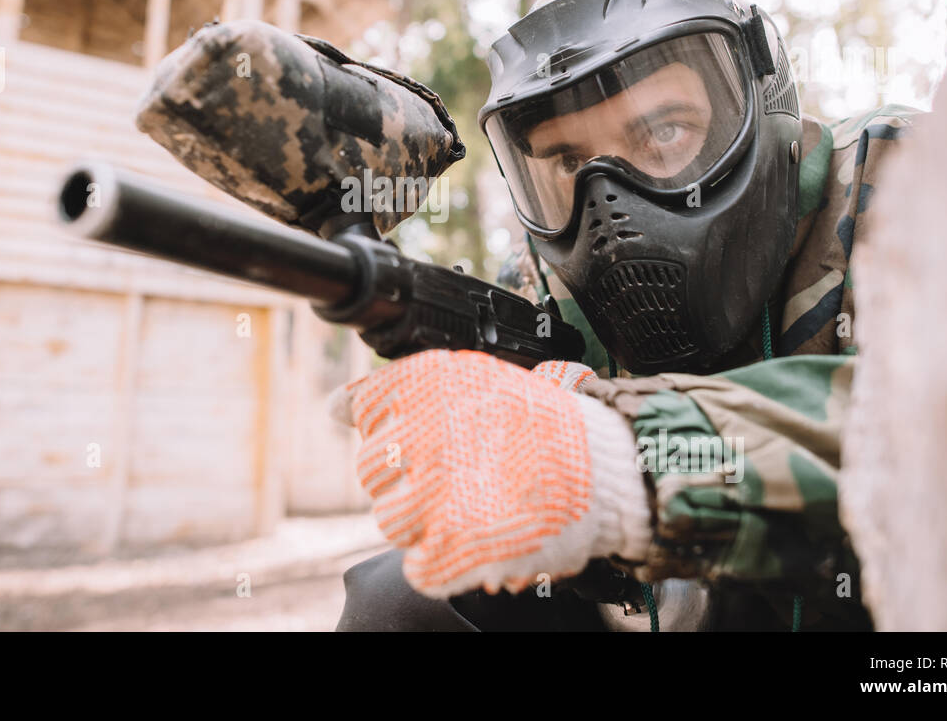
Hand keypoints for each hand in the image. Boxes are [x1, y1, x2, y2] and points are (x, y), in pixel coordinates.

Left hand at [333, 350, 651, 597]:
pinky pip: (418, 566)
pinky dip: (445, 562)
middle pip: (373, 470)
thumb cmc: (549, 426)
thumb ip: (399, 393)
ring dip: (428, 518)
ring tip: (480, 501)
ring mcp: (433, 491)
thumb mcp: (476, 381)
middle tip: (466, 472)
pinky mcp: (450, 544)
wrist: (613, 469)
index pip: (366, 410)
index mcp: (426, 383)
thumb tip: (334, 407)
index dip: (398, 428)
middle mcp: (420, 431)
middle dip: (413, 475)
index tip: (429, 437)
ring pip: (392, 519)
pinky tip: (479, 536)